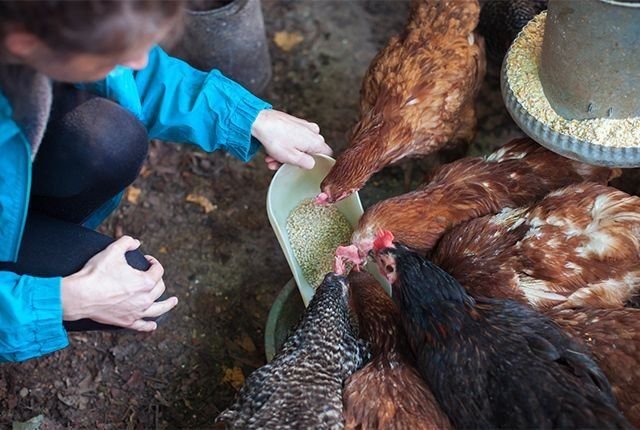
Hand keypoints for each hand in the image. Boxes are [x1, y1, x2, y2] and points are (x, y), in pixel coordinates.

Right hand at [61, 236, 177, 331]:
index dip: (153, 262)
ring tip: (173, 301)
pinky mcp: (126, 321)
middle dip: (158, 278)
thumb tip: (136, 242)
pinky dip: (149, 326)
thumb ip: (127, 242)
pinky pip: (142, 326)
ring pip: (158, 309)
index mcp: (146, 281)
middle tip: (151, 274)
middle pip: (159, 288)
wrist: (79, 296)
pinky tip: (153, 326)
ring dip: (167, 305)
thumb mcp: (112, 250)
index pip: (158, 270)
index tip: (146, 259)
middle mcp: (146, 298)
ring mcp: (137, 312)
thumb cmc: (96, 273)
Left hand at [251, 109, 331, 169]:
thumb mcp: (293, 158)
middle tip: (280, 164)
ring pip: (298, 146)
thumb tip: (312, 164)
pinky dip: (283, 146)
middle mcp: (313, 132)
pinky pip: (292, 139)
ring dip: (285, 155)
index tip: (305, 168)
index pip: (327, 155)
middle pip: (309, 152)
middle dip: (294, 160)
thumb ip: (307, 164)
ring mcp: (304, 126)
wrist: (259, 121)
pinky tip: (271, 151)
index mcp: (317, 141)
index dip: (317, 164)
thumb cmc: (275, 138)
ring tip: (271, 159)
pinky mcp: (294, 123)